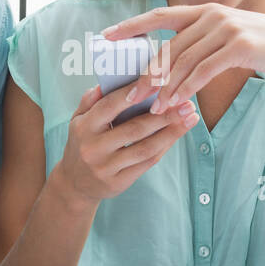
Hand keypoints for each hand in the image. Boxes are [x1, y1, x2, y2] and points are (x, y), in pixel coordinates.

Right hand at [53, 82, 198, 205]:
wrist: (74, 183)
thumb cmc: (81, 143)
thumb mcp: (78, 120)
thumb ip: (90, 100)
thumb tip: (106, 81)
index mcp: (84, 127)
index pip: (111, 106)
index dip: (135, 93)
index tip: (159, 83)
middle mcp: (93, 148)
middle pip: (135, 129)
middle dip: (165, 115)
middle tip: (187, 103)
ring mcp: (106, 167)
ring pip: (145, 148)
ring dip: (171, 132)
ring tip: (190, 118)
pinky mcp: (118, 182)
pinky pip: (146, 163)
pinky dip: (164, 147)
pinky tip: (177, 135)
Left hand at [102, 2, 264, 113]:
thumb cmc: (264, 48)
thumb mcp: (230, 39)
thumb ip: (203, 43)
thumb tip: (173, 63)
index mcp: (206, 11)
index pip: (161, 15)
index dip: (132, 26)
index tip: (107, 37)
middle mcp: (213, 15)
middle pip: (170, 46)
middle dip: (147, 73)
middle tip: (129, 94)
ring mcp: (227, 28)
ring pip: (185, 61)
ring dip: (167, 88)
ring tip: (152, 108)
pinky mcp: (240, 46)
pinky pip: (205, 71)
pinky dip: (188, 88)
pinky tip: (177, 104)